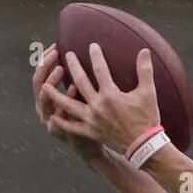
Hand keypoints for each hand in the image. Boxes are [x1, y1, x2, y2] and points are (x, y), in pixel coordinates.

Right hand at [33, 45, 103, 163]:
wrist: (90, 146)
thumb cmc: (84, 118)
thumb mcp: (75, 96)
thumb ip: (72, 78)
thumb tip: (77, 53)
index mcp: (44, 98)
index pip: (39, 73)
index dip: (44, 59)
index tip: (55, 46)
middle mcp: (42, 108)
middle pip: (37, 82)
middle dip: (45, 66)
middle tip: (56, 53)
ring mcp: (49, 120)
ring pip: (44, 98)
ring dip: (52, 82)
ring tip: (61, 68)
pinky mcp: (60, 131)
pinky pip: (60, 114)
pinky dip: (66, 100)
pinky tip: (74, 89)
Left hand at [41, 44, 160, 154]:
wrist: (144, 146)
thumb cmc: (147, 119)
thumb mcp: (148, 93)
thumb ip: (144, 71)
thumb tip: (144, 50)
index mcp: (111, 94)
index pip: (100, 70)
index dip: (96, 56)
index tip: (92, 46)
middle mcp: (98, 105)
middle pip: (80, 82)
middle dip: (73, 66)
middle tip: (66, 55)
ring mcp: (92, 120)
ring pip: (69, 105)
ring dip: (56, 94)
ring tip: (45, 86)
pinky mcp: (91, 132)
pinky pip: (73, 127)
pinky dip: (62, 122)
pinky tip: (53, 116)